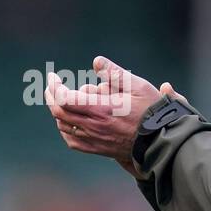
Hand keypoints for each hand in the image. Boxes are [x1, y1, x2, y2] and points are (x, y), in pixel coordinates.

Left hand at [45, 56, 168, 171]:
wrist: (159, 140)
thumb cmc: (151, 111)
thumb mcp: (137, 86)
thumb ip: (115, 73)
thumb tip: (96, 61)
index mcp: (101, 109)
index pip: (64, 99)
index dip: (54, 86)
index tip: (53, 77)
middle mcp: (93, 126)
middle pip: (59, 112)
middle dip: (51, 96)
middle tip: (52, 85)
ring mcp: (94, 139)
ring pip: (63, 126)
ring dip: (57, 111)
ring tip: (62, 99)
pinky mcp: (97, 148)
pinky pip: (72, 141)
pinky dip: (64, 129)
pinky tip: (68, 121)